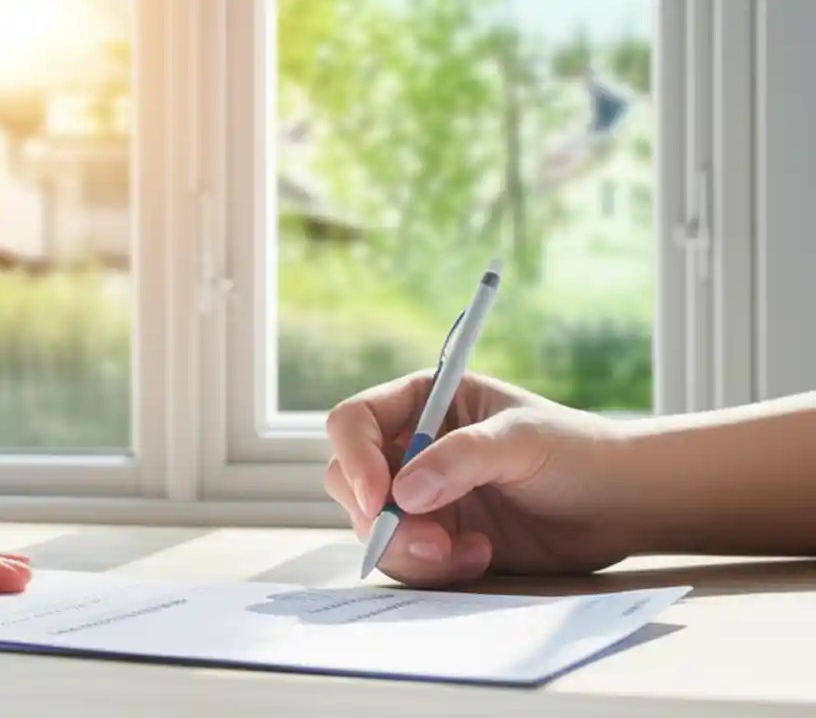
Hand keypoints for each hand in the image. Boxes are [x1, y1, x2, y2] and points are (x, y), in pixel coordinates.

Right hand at [325, 371, 638, 586]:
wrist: (620, 506)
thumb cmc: (578, 452)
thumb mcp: (522, 441)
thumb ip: (461, 459)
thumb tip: (401, 493)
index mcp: (422, 403)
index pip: (355, 422)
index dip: (355, 458)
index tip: (379, 499)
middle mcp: (411, 448)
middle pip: (350, 480)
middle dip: (378, 516)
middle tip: (428, 539)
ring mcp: (422, 497)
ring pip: (373, 528)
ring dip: (410, 549)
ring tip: (466, 551)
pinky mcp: (437, 539)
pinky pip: (406, 560)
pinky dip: (435, 568)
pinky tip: (481, 555)